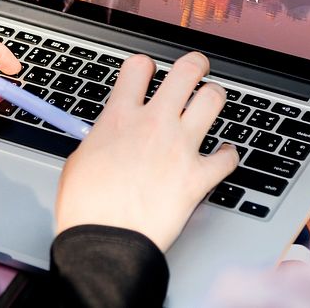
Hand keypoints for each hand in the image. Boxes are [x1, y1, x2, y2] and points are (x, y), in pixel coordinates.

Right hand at [55, 52, 238, 251]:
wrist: (105, 243)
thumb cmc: (86, 208)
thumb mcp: (80, 158)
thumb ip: (101, 136)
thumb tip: (108, 133)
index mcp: (120, 117)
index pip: (139, 67)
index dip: (145, 65)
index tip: (149, 72)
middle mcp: (154, 124)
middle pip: (186, 71)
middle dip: (194, 65)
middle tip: (195, 69)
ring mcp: (180, 147)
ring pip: (213, 99)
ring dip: (213, 98)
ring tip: (210, 103)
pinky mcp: (198, 177)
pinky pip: (228, 156)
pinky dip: (228, 155)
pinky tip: (222, 156)